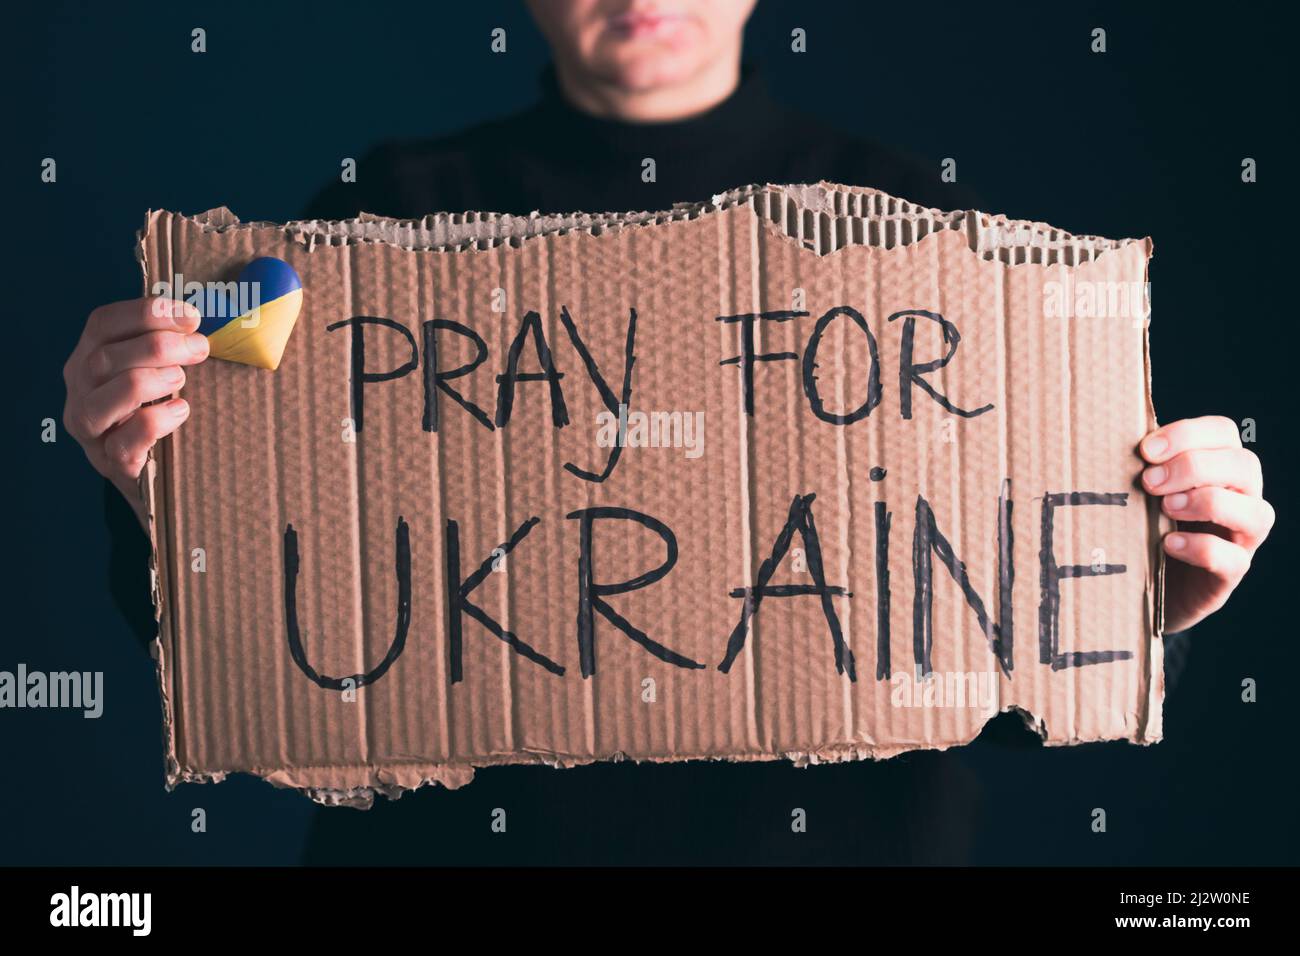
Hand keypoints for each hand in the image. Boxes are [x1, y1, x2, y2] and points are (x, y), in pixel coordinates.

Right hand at [63, 297, 208, 521]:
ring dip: (149, 382)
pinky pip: (123, 442)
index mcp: (88, 360)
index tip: (189, 316)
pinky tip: (179, 411)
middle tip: (199, 348)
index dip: (145, 313)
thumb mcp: (156, 374)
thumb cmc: (159, 414)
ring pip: (101, 399)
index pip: (102, 323)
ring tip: (181, 380)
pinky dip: (153, 422)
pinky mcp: (110, 464)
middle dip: (157, 346)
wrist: (154, 480)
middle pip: (104, 358)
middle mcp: (80, 392)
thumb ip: (168, 346)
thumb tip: (200, 320)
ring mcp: (91, 431)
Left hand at [1140, 416, 1272, 632]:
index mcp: (1219, 467)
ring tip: (1164, 509)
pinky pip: (1234, 559)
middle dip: (1194, 466)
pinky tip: (1169, 544)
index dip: (1188, 434)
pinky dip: (1202, 548)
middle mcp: (1242, 498)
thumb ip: (1142, 466)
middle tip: (1149, 482)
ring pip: (1256, 512)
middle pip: (1245, 465)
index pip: (1223, 432)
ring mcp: (1243, 537)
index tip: (1146, 450)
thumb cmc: (1140, 523)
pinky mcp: (1231, 573)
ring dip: (1208, 502)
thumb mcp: (1140, 490)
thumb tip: (1110, 441)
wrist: (1138, 583)